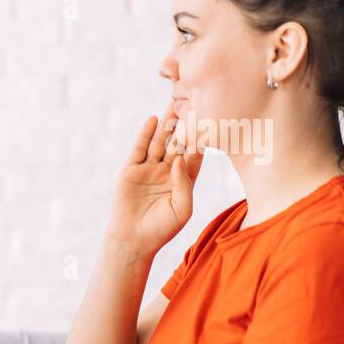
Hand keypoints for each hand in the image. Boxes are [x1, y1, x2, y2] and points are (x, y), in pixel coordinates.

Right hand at [104, 99, 204, 259]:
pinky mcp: (130, 170)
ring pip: (159, 142)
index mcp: (183, 179)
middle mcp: (167, 171)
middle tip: (195, 102)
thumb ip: (184, 183)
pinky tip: (152, 120)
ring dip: (166, 124)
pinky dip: (145, 134)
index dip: (201, 138)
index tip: (212, 120)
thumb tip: (179, 159)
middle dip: (185, 125)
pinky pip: (139, 148)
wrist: (133, 241)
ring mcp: (148, 169)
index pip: (195, 154)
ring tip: (174, 104)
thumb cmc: (162, 229)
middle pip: (177, 143)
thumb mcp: (182, 208)